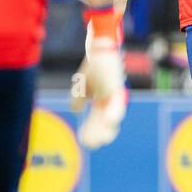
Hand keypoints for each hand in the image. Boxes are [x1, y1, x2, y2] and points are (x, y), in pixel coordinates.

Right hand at [72, 10, 126, 148]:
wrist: (100, 45)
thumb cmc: (94, 63)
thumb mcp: (83, 84)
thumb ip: (79, 98)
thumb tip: (74, 110)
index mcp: (102, 101)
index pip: (97, 121)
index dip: (91, 132)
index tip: (83, 142)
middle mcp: (111, 100)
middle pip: (106, 122)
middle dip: (98, 134)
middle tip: (91, 145)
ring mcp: (115, 94)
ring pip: (114, 115)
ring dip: (107, 128)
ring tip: (102, 140)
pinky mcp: (117, 86)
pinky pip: (117, 102)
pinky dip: (114, 112)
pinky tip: (111, 121)